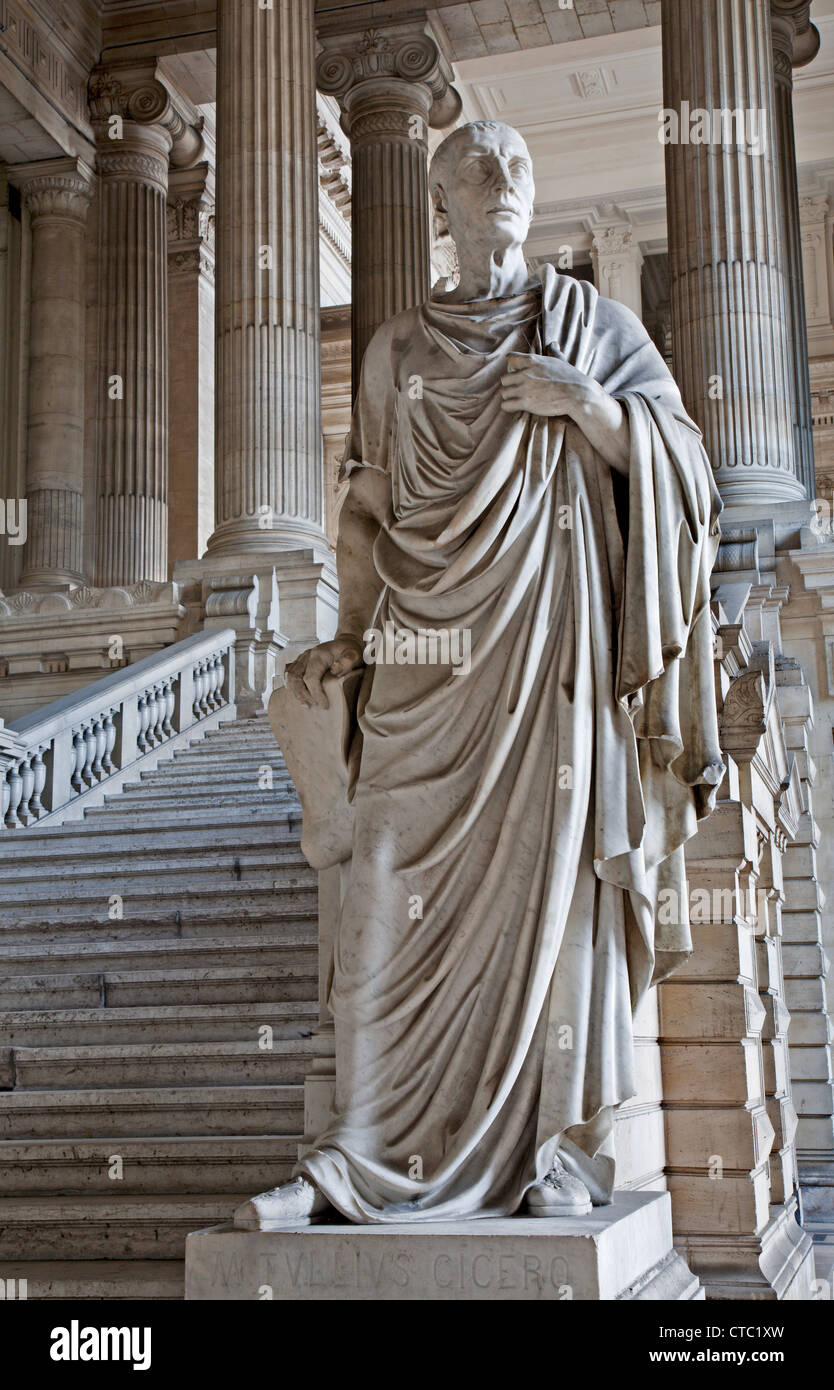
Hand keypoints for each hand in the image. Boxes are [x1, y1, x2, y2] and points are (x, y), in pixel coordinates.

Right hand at [285, 635, 363, 708]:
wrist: (346, 642)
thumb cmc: (351, 651)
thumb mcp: (354, 655)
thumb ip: (347, 662)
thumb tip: (334, 670)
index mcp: (319, 655)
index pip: (310, 677)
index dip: (315, 693)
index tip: (324, 705)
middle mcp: (308, 656)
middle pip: (295, 678)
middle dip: (302, 695)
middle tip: (313, 705)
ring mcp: (303, 658)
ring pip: (290, 677)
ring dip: (296, 692)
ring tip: (306, 704)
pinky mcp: (301, 662)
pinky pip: (291, 675)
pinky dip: (293, 687)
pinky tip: (300, 696)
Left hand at [499, 351, 629, 473]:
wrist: (578, 395)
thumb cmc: (571, 378)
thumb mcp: (560, 361)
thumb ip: (553, 352)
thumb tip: (553, 344)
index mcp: (533, 361)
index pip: (510, 359)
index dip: (512, 367)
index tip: (516, 373)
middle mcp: (526, 373)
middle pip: (504, 379)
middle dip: (510, 385)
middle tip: (517, 390)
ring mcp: (524, 388)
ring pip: (504, 393)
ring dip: (510, 397)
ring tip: (518, 400)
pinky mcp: (526, 403)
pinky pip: (506, 405)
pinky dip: (509, 407)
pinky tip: (516, 408)